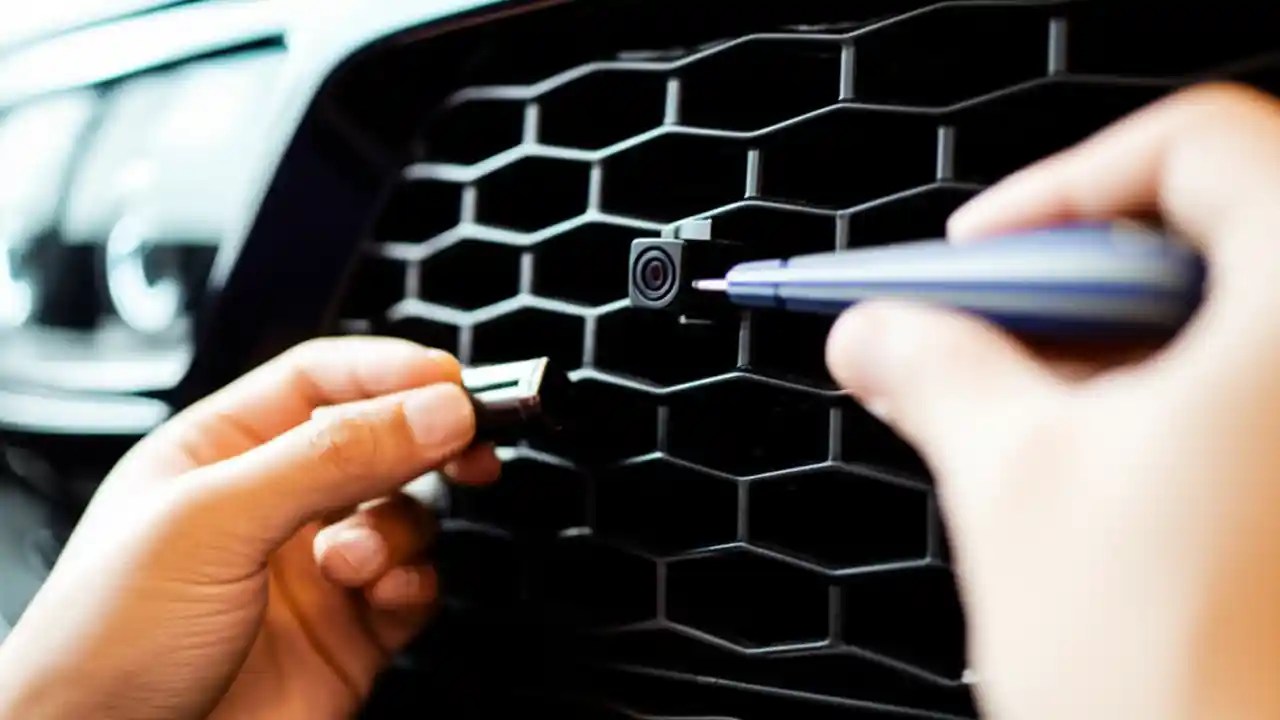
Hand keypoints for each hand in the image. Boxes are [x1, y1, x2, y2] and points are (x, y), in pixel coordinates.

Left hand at [0, 338, 499, 719]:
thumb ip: (330, 457)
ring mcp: (314, 571)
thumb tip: (433, 409)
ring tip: (355, 562)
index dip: (388, 371)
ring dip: (398, 530)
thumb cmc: (105, 642)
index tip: (449, 382)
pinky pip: (413, 588)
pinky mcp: (348, 634)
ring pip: (404, 514)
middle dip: (424, 440)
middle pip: (376, 440)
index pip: (321, 381)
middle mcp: (272, 505)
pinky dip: (414, 585)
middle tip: (467, 442)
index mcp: (221, 453)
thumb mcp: (214, 521)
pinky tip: (383, 595)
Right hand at [826, 82, 1279, 718]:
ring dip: (1116, 342)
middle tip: (990, 328)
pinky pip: (1255, 394)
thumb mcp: (1012, 484)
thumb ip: (936, 371)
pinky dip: (1170, 397)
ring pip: (1235, 320)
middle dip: (1075, 278)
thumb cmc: (1167, 681)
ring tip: (1030, 408)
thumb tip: (877, 333)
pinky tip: (1097, 454)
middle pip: (1217, 230)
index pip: (1201, 147)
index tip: (982, 251)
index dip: (1067, 183)